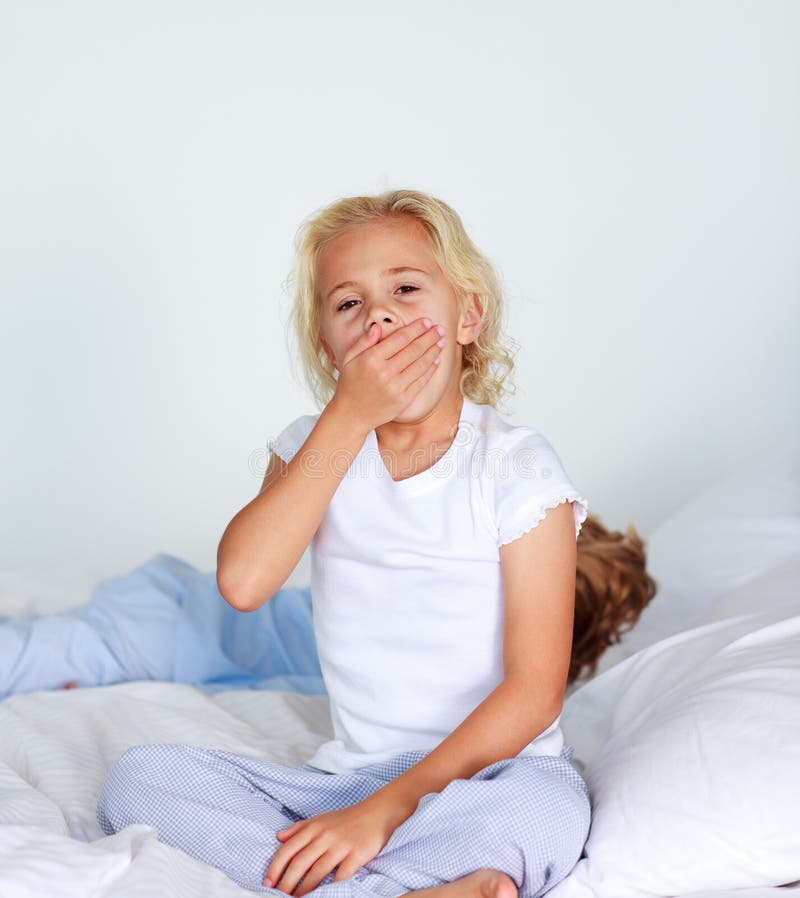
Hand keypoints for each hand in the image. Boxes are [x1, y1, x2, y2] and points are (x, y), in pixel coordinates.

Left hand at [262, 796, 404, 894]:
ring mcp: (341, 845)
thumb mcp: (321, 818)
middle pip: (300, 862)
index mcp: (314, 827)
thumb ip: (299, 828)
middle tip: (278, 896)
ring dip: (304, 889)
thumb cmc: (347, 819)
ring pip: (316, 872)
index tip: (268, 883)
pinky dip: (330, 887)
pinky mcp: (356, 855)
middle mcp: (325, 836)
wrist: (377, 812)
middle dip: (286, 883)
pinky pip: (340, 876)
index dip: (276, 867)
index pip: (289, 849)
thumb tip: (279, 837)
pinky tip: (323, 895)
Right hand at [331, 317, 444, 432]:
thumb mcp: (349, 359)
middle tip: (440, 329)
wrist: (351, 415)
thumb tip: (378, 327)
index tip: (426, 322)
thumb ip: (363, 341)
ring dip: (433, 351)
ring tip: (442, 342)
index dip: (415, 329)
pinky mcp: (403, 399)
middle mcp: (384, 372)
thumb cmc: (350, 384)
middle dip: (429, 337)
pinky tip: (436, 360)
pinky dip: (431, 369)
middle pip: (413, 350)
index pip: (399, 339)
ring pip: (420, 364)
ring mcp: (395, 387)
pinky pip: (421, 381)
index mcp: (371, 359)